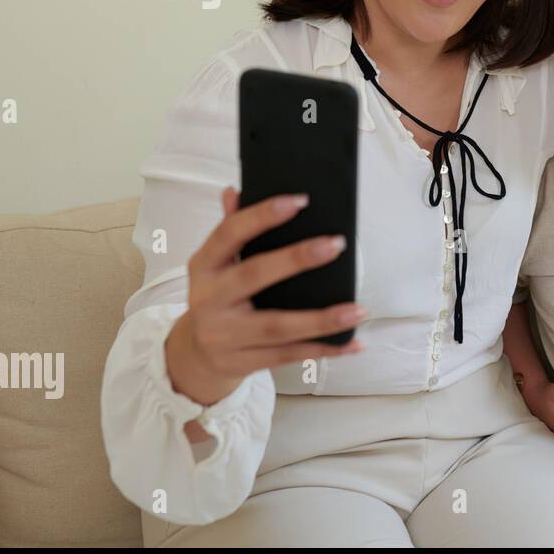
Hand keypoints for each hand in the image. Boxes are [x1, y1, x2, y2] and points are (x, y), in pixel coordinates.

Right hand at [165, 187, 366, 409]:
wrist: (194, 354)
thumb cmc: (218, 297)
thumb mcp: (216, 264)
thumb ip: (230, 230)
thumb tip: (235, 191)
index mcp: (203, 266)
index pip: (229, 234)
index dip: (261, 215)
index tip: (299, 201)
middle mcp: (208, 299)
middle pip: (254, 275)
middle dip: (296, 259)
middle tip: (336, 245)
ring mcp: (223, 335)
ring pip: (277, 326)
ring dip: (322, 319)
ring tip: (358, 309)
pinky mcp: (241, 362)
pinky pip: (288, 356)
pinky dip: (323, 350)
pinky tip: (352, 342)